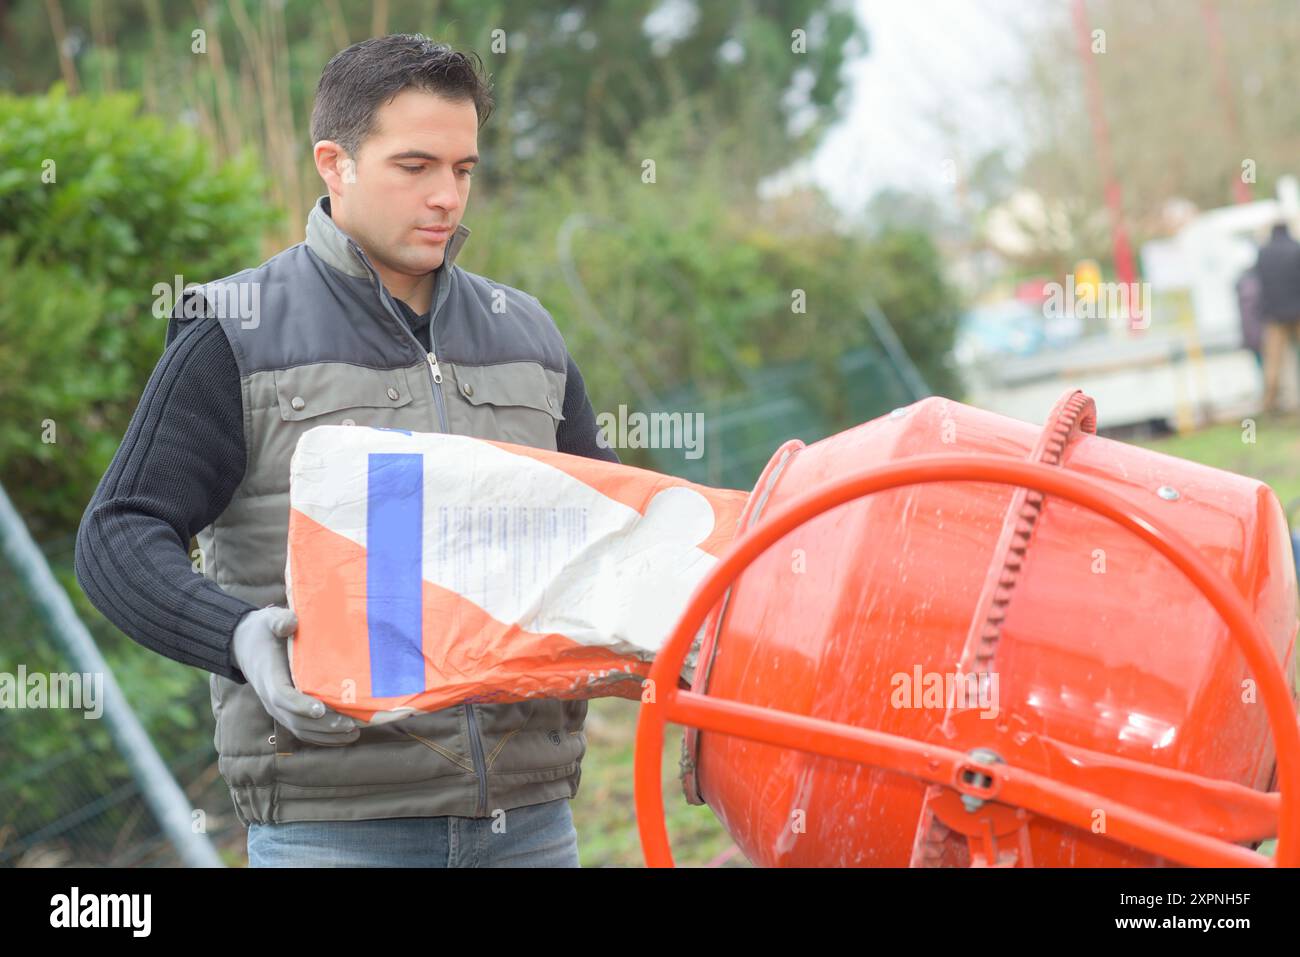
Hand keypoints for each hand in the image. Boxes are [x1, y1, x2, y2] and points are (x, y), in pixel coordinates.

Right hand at [231, 606, 359, 746]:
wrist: (247, 645)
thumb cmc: (264, 632)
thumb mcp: (269, 621)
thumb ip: (279, 621)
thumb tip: (291, 622)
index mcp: (268, 676)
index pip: (281, 696)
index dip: (300, 705)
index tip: (320, 709)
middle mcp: (271, 698)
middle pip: (295, 719)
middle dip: (322, 725)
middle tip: (349, 724)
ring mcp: (278, 709)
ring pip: (301, 729)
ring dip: (326, 735)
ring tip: (353, 732)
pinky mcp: (287, 712)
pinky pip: (304, 730)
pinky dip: (323, 737)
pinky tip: (345, 735)